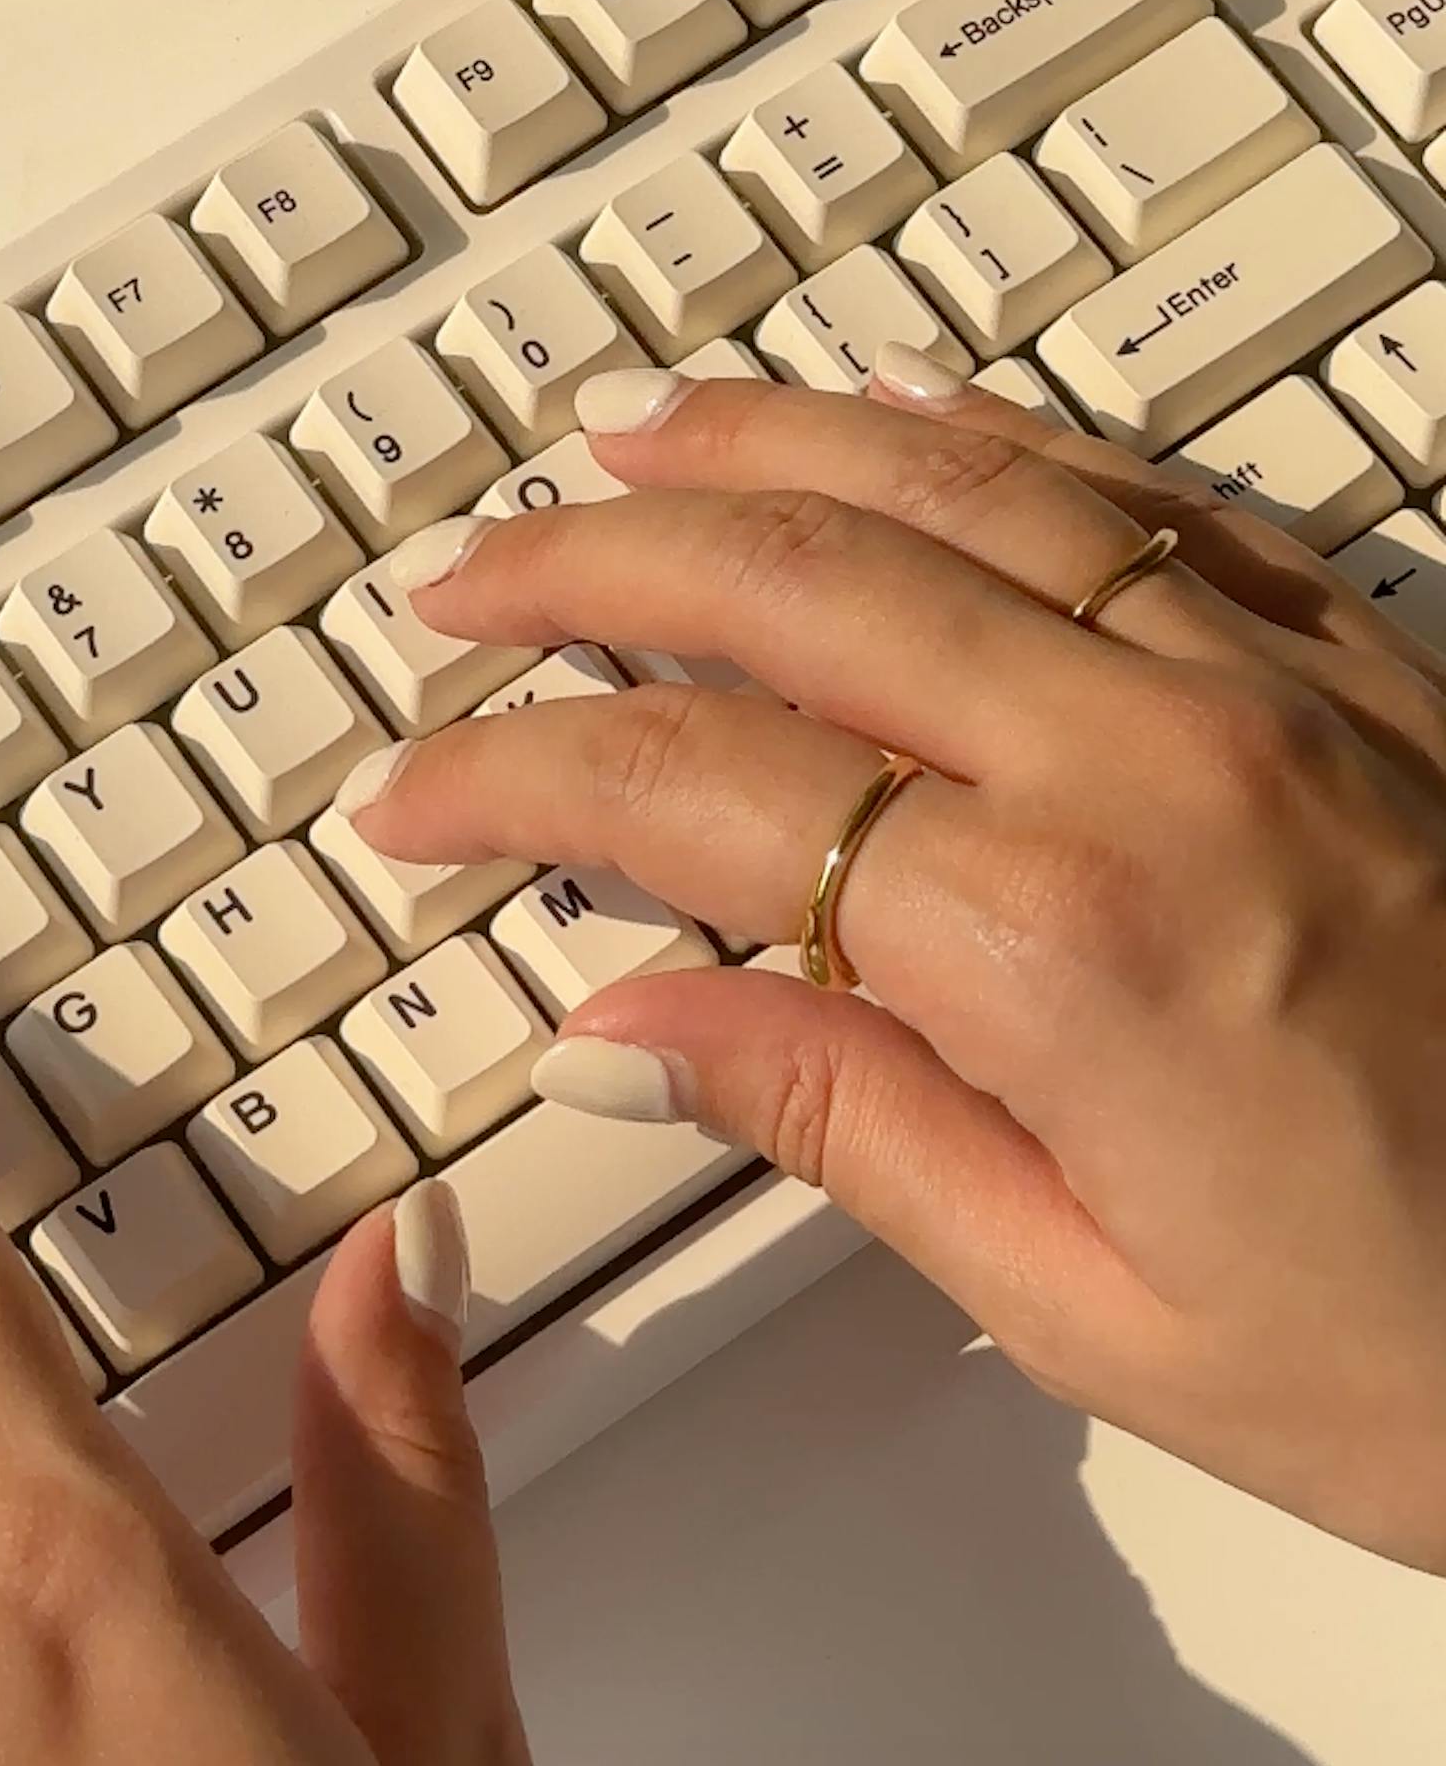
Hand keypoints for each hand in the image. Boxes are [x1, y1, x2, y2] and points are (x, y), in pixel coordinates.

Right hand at [346, 359, 1445, 1570]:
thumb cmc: (1441, 1354)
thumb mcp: (1098, 1310)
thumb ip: (845, 1123)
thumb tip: (630, 1018)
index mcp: (1064, 941)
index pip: (703, 788)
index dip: (523, 769)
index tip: (423, 783)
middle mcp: (1156, 755)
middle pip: (798, 575)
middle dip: (593, 557)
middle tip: (466, 572)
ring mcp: (1266, 675)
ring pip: (954, 476)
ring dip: (761, 439)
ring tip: (621, 435)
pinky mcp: (1352, 650)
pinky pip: (1124, 482)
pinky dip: (976, 426)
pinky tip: (888, 411)